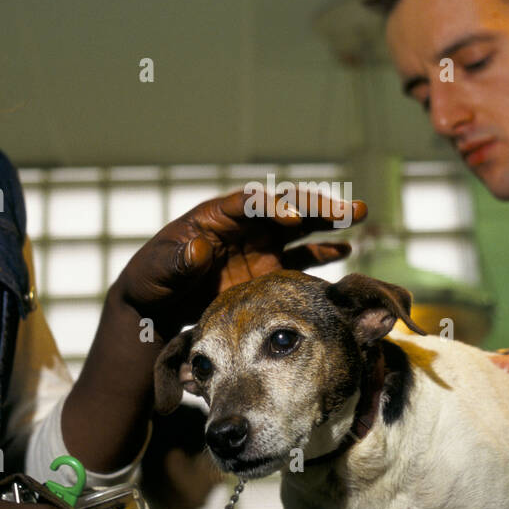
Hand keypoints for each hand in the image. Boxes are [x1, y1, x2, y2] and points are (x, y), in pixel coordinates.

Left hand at [114, 188, 365, 334]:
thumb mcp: (158, 269)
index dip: (271, 206)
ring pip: (300, 228)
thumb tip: (200, 250)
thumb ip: (178, 260)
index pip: (250, 203)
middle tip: (347, 208)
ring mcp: (259, 247)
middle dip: (316, 205)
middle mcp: (245, 226)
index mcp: (217, 217)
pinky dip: (322, 254)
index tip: (291, 218)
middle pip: (285, 207)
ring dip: (328, 221)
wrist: (157, 304)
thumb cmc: (152, 278)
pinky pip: (300, 259)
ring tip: (356, 215)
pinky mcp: (268, 271)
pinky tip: (344, 249)